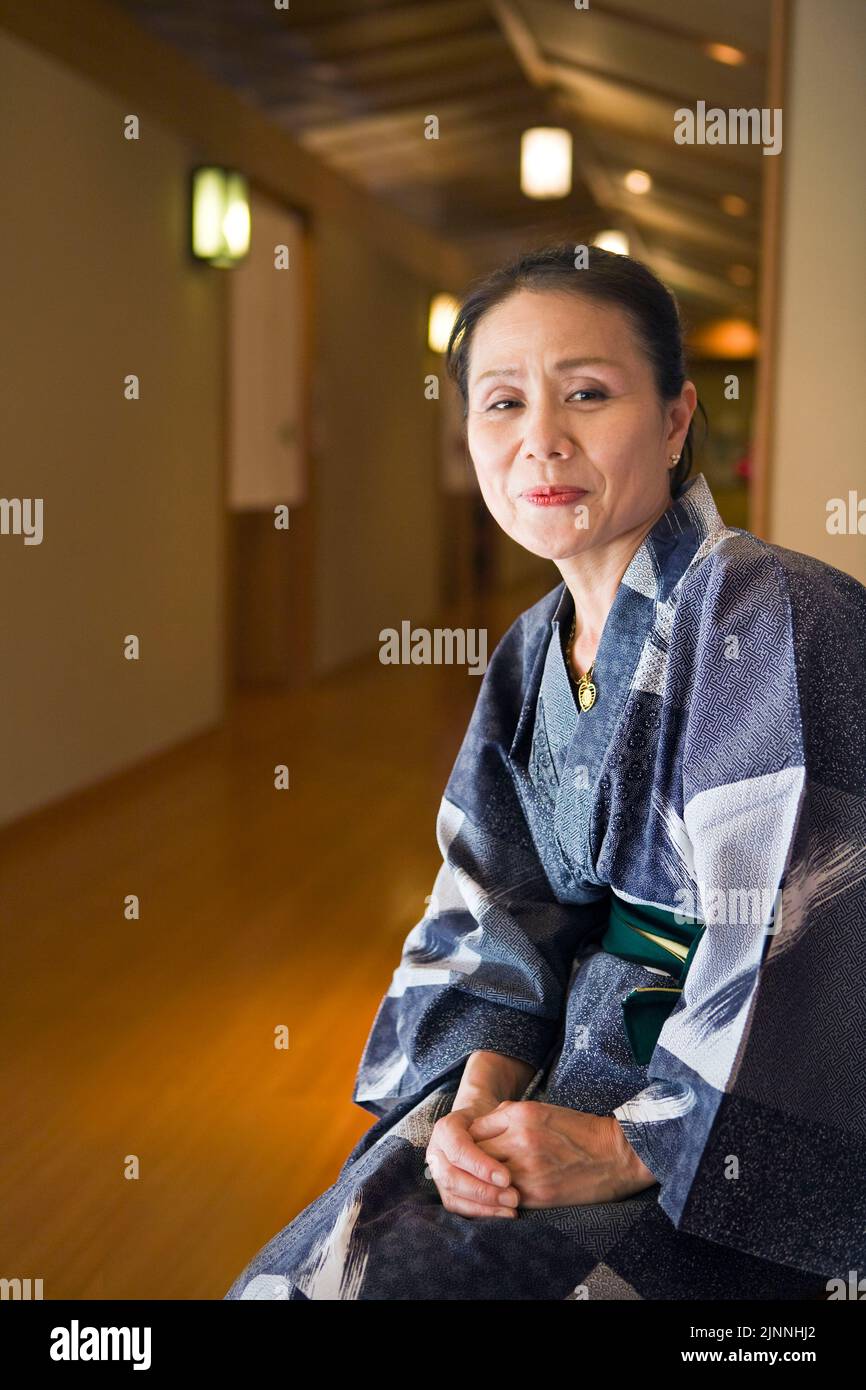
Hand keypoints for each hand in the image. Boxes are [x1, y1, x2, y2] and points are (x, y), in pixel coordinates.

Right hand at [425, 1093, 521, 1219]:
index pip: (458, 1149)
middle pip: (452, 1176)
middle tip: (513, 1197)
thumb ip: (498, 1125)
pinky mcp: (444, 1190)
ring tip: (511, 1209)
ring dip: (483, 1206)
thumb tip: (517, 1143)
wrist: (478, 1125)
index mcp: (445, 1129)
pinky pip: (456, 1207)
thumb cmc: (491, 1119)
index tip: (507, 1177)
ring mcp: (437, 1173)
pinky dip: (479, 1213)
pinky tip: (501, 1214)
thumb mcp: (495, 1113)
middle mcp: (435, 1152)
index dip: (480, 1165)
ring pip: (452, 1194)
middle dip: (483, 1190)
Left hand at [466, 1101, 657, 1208]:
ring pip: (486, 1179)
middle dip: (472, 1163)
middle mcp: (520, 1139)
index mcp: (521, 1114)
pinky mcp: (537, 1194)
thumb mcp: (542, 1110)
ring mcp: (527, 1169)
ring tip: (486, 1185)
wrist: (617, 1155)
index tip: (474, 1149)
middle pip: (475, 1155)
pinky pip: (504, 1198)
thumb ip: (508, 1116)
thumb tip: (479, 1130)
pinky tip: (502, 1196)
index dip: (472, 1141)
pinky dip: (499, 1198)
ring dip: (484, 1184)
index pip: (475, 1130)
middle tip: (473, 1170)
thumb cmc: (579, 1131)